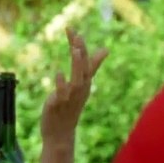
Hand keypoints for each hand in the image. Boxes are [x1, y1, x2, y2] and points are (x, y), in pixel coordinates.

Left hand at [41, 28, 107, 143]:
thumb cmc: (70, 106)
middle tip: (77, 35)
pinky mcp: (59, 106)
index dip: (79, 46)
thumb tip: (105, 49)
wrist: (60, 132)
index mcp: (84, 83)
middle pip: (83, 69)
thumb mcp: (81, 85)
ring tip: (75, 50)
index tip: (72, 29)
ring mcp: (70, 98)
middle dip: (81, 52)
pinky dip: (61, 84)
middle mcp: (80, 89)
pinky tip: (58, 72)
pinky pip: (61, 95)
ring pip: (76, 81)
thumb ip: (91, 66)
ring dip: (77, 66)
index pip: (85, 61)